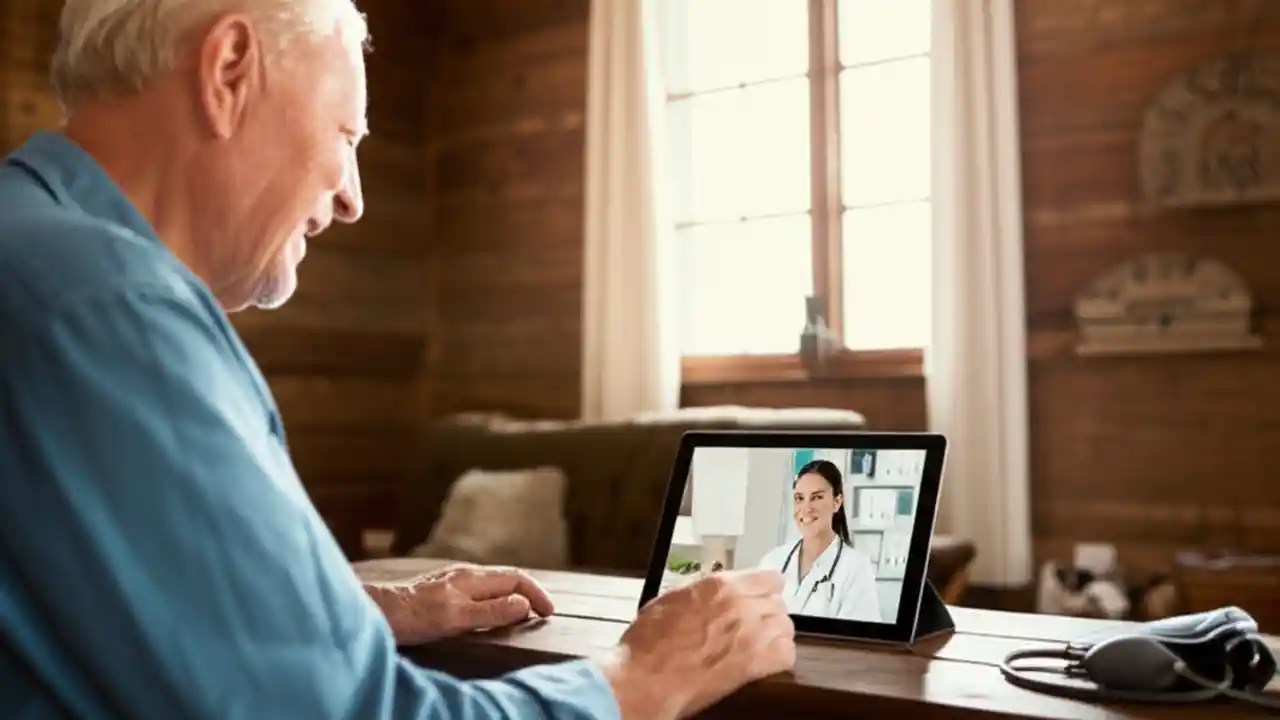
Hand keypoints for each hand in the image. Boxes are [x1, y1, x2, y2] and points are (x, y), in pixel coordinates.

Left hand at [365, 563, 554, 644]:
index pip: (516, 579)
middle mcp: (466, 573)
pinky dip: (496, 597)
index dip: (536, 594)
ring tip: (523, 610)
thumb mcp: (458, 617)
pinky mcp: (443, 587)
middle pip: (507, 577)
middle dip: (529, 591)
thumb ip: (492, 610)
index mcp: (474, 578)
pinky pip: (479, 588)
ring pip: (493, 582)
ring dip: (513, 594)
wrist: (381, 611)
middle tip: (543, 611)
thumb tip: (524, 604)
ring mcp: (453, 579)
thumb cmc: (417, 616)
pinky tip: (490, 607)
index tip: (549, 612)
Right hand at [600, 569, 794, 719]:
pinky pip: (787, 654)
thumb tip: (716, 590)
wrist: (647, 676)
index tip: (762, 596)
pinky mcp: (755, 663)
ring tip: (760, 643)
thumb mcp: (672, 598)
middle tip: (756, 624)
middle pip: (779, 602)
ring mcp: (752, 634)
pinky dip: (779, 657)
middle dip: (768, 612)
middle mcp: (741, 604)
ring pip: (786, 626)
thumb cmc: (650, 641)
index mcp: (721, 585)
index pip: (770, 577)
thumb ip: (702, 590)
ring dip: (775, 634)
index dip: (766, 588)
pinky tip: (765, 661)